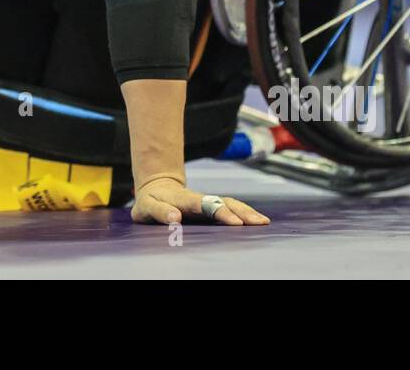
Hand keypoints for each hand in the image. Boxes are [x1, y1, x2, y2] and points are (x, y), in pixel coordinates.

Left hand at [130, 176, 269, 225]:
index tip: (233, 222)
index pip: (202, 204)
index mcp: (183, 199)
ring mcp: (207, 201)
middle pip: (222, 202)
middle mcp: (199, 199)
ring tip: (263, 222)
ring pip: (230, 203)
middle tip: (256, 223)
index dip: (218, 212)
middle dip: (240, 212)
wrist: (157, 186)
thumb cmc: (151, 202)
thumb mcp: (146, 207)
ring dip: (246, 212)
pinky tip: (259, 220)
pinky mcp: (212, 206)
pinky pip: (231, 207)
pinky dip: (245, 212)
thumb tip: (175, 217)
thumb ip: (159, 212)